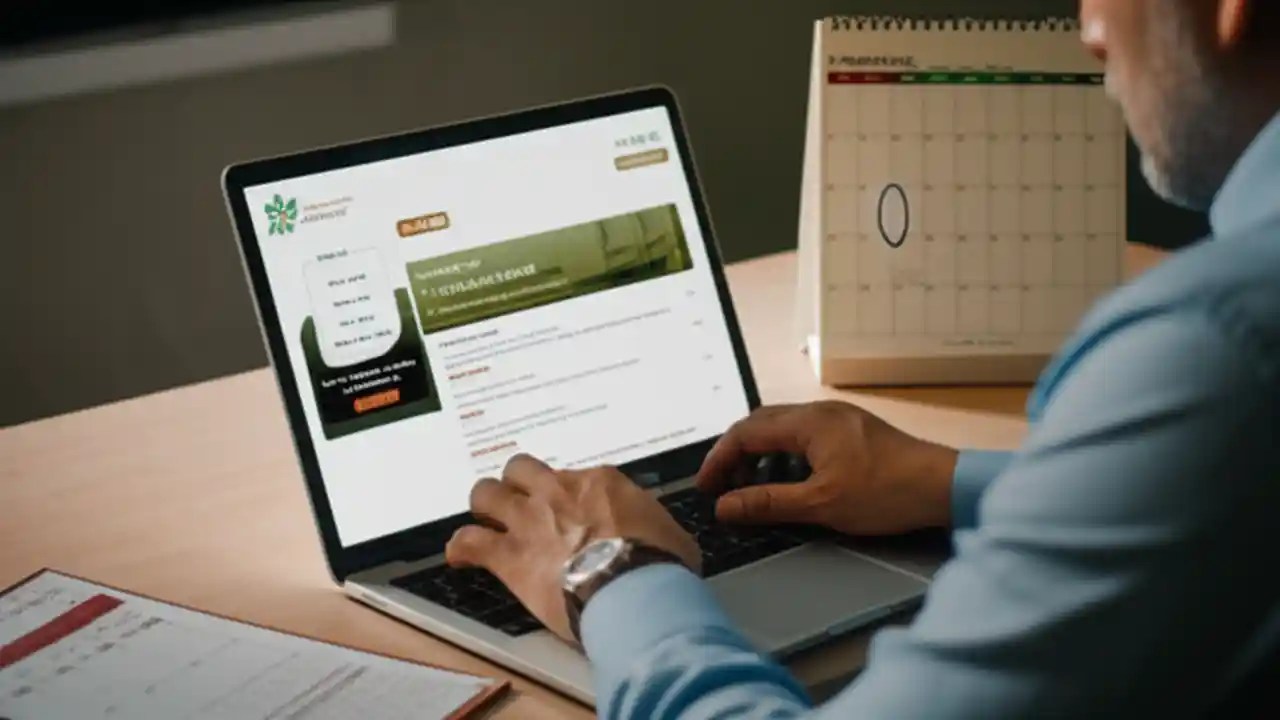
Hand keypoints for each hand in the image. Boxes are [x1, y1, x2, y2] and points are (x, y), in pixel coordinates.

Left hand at [445, 454, 700, 642]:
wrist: (635, 590)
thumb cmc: (659, 564)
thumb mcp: (669, 532)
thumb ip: (651, 525)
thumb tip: (657, 537)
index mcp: (598, 483)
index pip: (569, 475)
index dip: (565, 494)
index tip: (569, 510)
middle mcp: (557, 493)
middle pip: (519, 470)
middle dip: (516, 485)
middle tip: (519, 505)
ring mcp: (529, 521)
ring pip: (486, 494)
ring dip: (485, 507)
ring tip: (486, 522)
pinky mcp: (510, 556)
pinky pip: (470, 542)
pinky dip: (462, 548)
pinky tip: (461, 556)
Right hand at [696, 401, 958, 535]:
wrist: (943, 487)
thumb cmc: (885, 493)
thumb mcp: (820, 504)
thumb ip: (768, 503)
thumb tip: (725, 506)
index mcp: (809, 422)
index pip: (746, 432)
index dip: (719, 460)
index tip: (706, 487)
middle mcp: (821, 411)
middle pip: (761, 423)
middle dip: (736, 454)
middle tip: (723, 487)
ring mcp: (839, 418)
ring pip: (783, 428)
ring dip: (760, 454)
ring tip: (752, 486)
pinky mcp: (852, 431)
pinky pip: (804, 434)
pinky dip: (784, 454)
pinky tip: (788, 479)